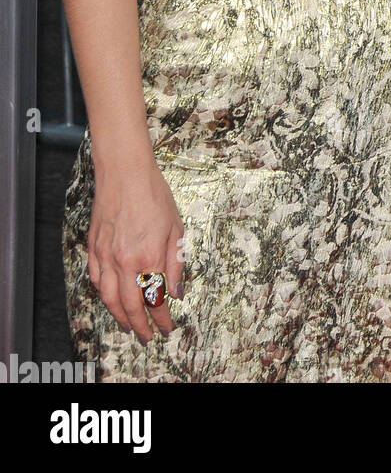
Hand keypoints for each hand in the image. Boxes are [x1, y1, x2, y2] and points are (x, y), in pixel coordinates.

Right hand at [88, 161, 184, 344]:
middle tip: (147, 337)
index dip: (162, 318)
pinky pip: (97, 280)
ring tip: (129, 325)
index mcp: (149, 257)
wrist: (125, 173)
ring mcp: (106, 256)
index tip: (167, 328)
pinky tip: (112, 299)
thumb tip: (176, 292)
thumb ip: (175, 263)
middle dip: (140, 326)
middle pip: (131, 306)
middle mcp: (125, 261)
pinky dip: (104, 295)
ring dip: (119, 317)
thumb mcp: (175, 228)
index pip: (156, 299)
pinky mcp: (94, 248)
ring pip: (109, 298)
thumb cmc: (154, 195)